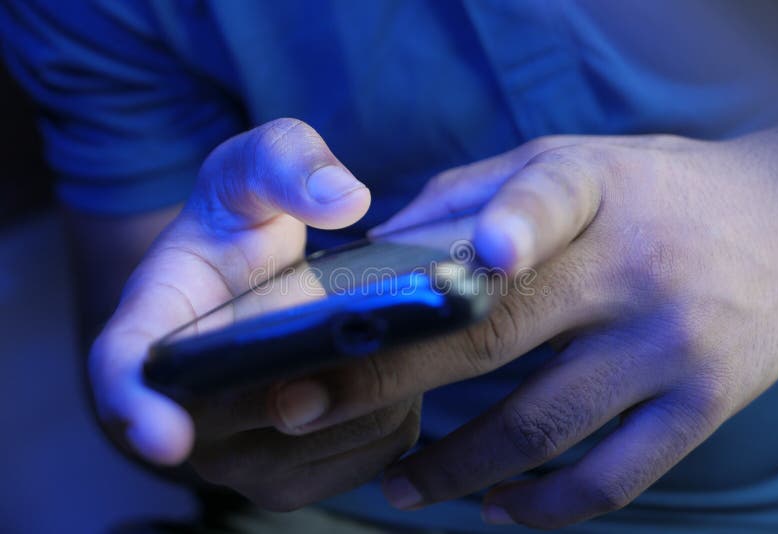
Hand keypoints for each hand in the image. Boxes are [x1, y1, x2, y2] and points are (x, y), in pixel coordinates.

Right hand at [89, 118, 420, 509]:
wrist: (260, 282)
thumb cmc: (241, 226)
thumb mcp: (254, 170)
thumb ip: (286, 162)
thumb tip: (345, 199)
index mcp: (157, 325)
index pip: (126, 373)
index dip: (137, 410)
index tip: (166, 436)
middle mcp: (188, 404)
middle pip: (249, 419)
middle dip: (317, 372)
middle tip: (365, 320)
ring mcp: (241, 450)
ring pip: (320, 444)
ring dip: (369, 390)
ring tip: (379, 334)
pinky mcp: (298, 472)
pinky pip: (362, 457)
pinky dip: (391, 414)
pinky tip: (391, 371)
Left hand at [262, 127, 777, 526]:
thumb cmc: (655, 193)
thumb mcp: (577, 165)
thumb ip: (478, 192)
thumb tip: (382, 244)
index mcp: (596, 193)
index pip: (546, 198)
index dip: (503, 222)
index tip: (461, 257)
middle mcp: (635, 271)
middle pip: (495, 335)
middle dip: (385, 379)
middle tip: (301, 408)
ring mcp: (671, 346)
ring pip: (542, 426)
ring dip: (454, 468)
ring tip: (394, 486)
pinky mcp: (703, 404)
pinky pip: (613, 478)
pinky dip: (543, 506)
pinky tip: (493, 508)